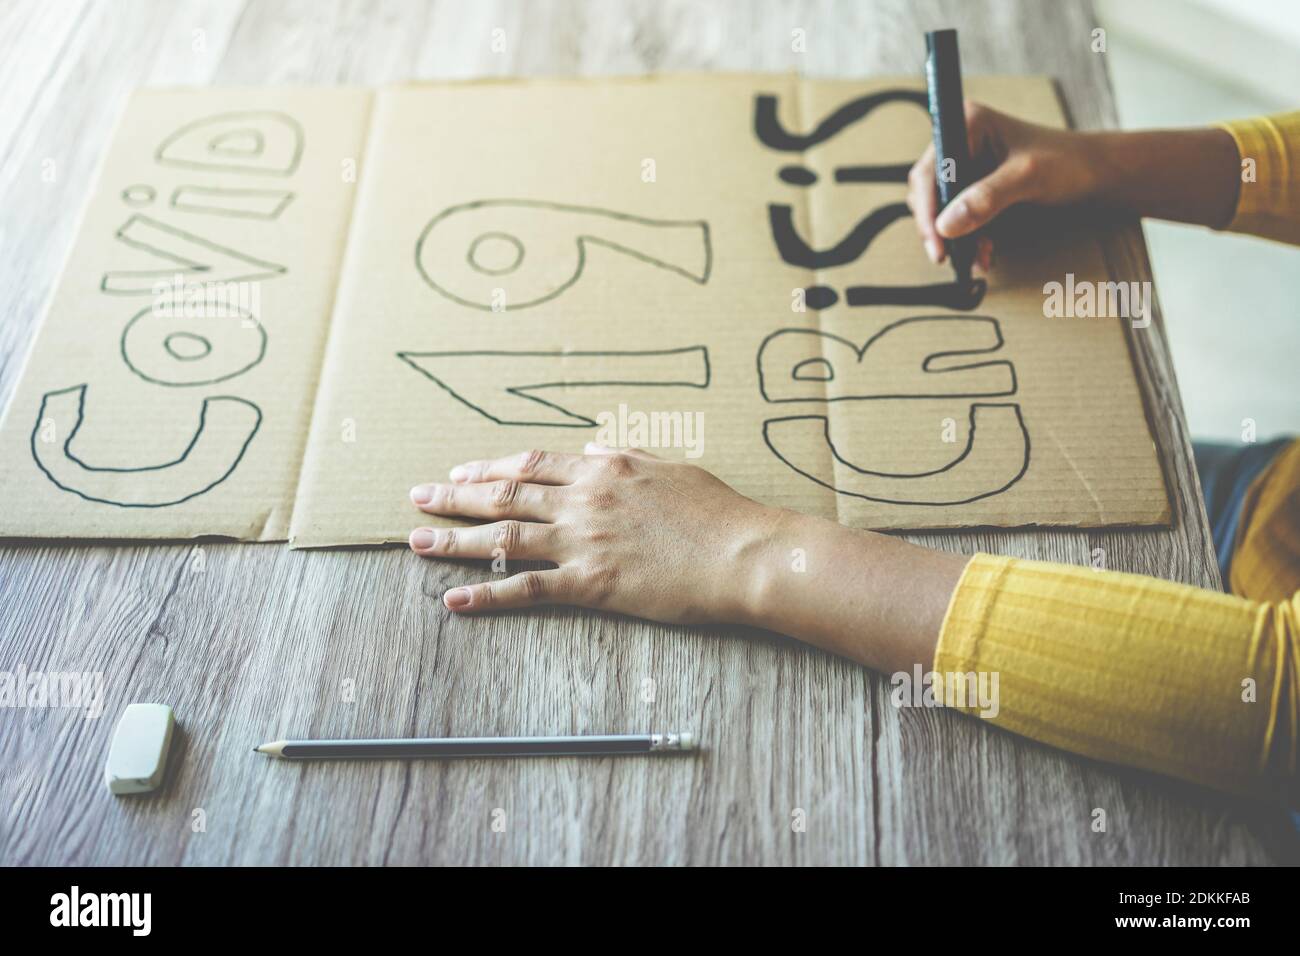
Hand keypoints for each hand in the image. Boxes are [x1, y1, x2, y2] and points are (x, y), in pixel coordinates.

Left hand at [407, 444, 773, 624]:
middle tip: (418, 496)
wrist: (743, 552)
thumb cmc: (719, 513)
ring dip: (455, 539)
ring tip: (417, 542)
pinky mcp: (591, 583)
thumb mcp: (673, 470)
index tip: (461, 471)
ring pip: (504, 537)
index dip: (490, 467)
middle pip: (505, 494)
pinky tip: (455, 601)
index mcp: (604, 468)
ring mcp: (584, 540)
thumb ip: (629, 459)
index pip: (532, 463)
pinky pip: (527, 589)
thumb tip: (597, 450)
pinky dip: (487, 596)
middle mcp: (584, 499)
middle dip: (455, 495)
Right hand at [906, 102, 1100, 271]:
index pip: (930, 170)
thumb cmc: (1069, 163)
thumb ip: (986, 198)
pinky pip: (958, 216)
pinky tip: (983, 252)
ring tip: (974, 258)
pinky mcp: (977, 185)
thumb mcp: (1027, 177)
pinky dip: (967, 237)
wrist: (1096, 174)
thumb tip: (946, 226)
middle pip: (929, 190)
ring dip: (954, 237)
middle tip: (947, 257)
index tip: (936, 240)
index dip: (928, 208)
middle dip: (939, 226)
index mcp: (969, 124)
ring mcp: (969, 164)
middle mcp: (963, 141)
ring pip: (942, 207)